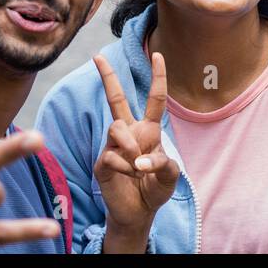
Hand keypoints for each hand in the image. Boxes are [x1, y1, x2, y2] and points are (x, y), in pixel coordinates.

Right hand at [93, 53, 178, 247]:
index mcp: (149, 130)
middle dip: (107, 77)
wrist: (139, 212)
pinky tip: (127, 177)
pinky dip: (123, 167)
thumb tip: (139, 160)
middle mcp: (130, 132)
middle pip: (116, 99)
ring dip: (130, 147)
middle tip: (97, 55)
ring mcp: (113, 146)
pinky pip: (110, 155)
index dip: (157, 77)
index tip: (159, 55)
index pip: (155, 99)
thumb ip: (163, 164)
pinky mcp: (101, 162)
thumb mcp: (171, 176)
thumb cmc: (156, 189)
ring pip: (115, 128)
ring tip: (137, 167)